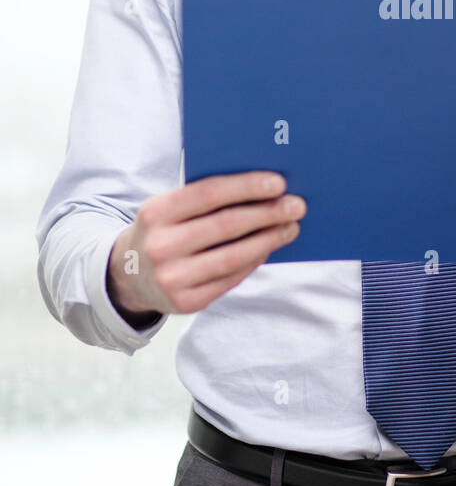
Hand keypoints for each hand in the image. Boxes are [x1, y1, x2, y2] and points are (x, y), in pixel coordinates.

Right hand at [107, 172, 305, 317]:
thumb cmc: (164, 229)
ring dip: (269, 240)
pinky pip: (231, 278)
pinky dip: (254, 261)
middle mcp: (160, 246)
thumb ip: (206, 197)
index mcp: (156, 212)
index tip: (279, 182)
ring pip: (233, 256)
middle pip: (226, 226)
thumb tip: (264, 188)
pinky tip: (269, 248)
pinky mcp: (186, 303)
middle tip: (296, 205)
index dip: (246, 187)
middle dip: (268, 213)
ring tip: (291, 227)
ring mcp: (172, 278)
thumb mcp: (169, 207)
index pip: (208, 193)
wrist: (128, 274)